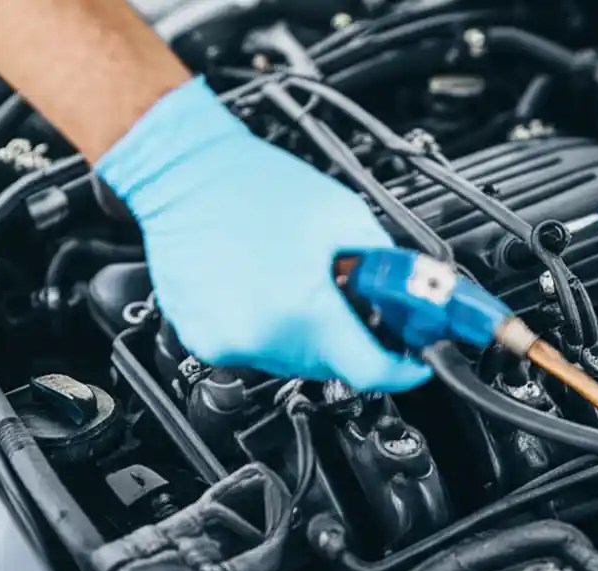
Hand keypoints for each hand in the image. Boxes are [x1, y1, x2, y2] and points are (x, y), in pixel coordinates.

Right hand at [97, 78, 430, 390]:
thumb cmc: (254, 184)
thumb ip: (384, 264)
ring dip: (310, 335)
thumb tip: (405, 294)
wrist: (183, 172)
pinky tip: (268, 290)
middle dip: (352, 339)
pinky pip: (255, 349)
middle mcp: (261, 335)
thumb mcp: (345, 215)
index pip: (370, 371)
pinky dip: (272, 329)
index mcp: (302, 310)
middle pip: (331, 365)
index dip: (401, 369)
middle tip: (356, 304)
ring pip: (292, 361)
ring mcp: (227, 341)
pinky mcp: (203, 339)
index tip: (413, 362)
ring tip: (301, 285)